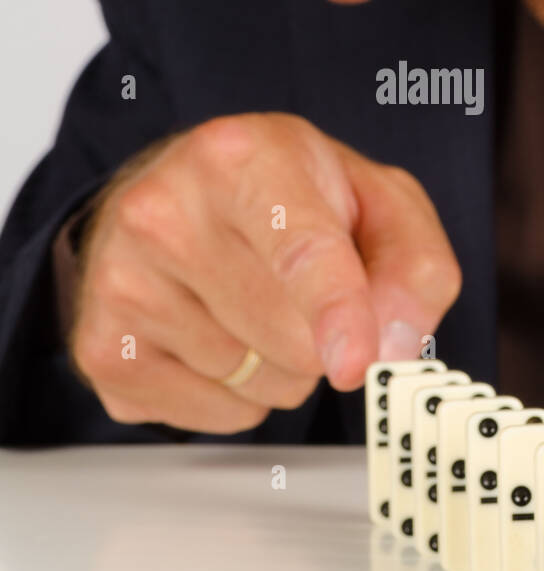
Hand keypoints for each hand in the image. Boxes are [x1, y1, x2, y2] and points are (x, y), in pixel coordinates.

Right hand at [70, 114, 460, 432]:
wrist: (183, 191)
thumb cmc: (288, 194)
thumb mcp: (378, 199)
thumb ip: (414, 265)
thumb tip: (391, 345)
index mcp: (241, 157)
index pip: (299, 248)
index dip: (336, 310)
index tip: (355, 362)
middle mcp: (165, 210)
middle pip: (292, 338)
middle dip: (321, 336)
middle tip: (300, 285)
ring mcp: (121, 280)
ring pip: (256, 382)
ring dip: (280, 364)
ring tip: (254, 300)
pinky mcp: (103, 347)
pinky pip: (216, 414)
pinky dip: (239, 393)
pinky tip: (218, 332)